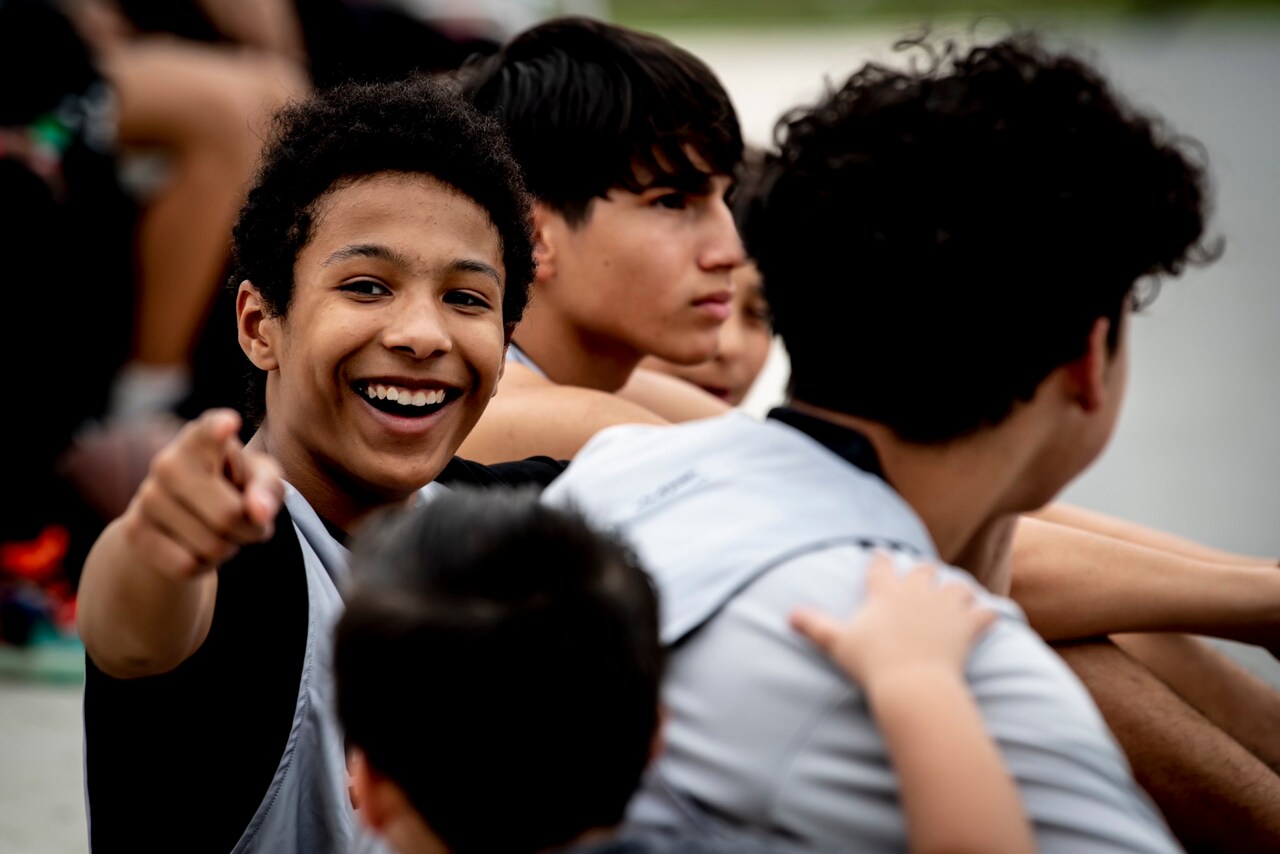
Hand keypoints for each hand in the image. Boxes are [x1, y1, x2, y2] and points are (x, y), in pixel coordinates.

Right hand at [119, 408, 282, 580]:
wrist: (178, 522)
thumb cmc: (233, 489)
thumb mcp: (260, 481)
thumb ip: (267, 490)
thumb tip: (258, 513)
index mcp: (202, 440)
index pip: (207, 431)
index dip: (217, 430)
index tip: (228, 424)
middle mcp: (168, 462)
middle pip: (228, 515)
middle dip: (251, 530)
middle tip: (249, 522)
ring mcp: (147, 497)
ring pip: (211, 545)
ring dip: (229, 548)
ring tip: (220, 531)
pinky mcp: (134, 531)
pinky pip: (187, 565)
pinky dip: (204, 565)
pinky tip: (195, 548)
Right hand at [790, 553, 996, 686]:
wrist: (912, 684)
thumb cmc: (872, 663)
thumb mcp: (837, 643)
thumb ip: (815, 626)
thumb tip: (789, 615)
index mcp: (885, 592)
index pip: (881, 565)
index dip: (881, 559)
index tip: (881, 554)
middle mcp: (917, 592)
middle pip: (924, 569)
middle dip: (924, 571)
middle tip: (923, 574)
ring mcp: (945, 607)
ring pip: (958, 586)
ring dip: (958, 589)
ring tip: (958, 593)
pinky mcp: (967, 627)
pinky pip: (985, 614)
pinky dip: (988, 614)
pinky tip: (991, 615)